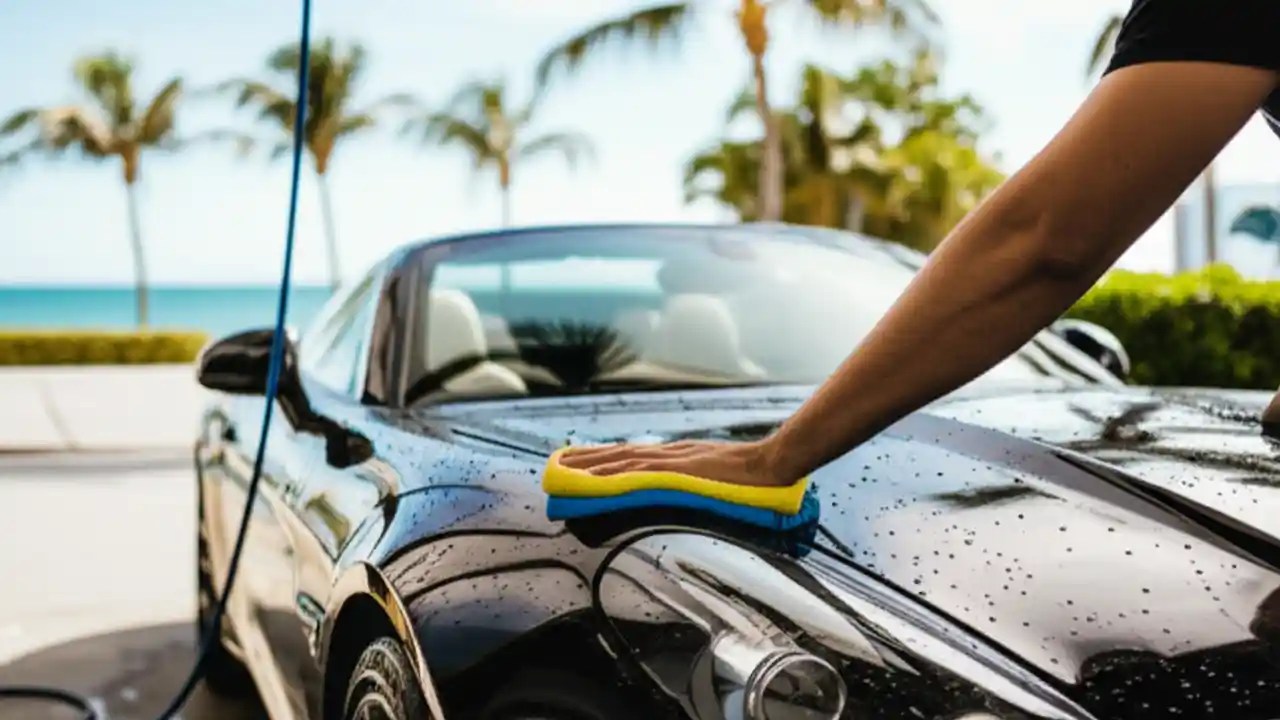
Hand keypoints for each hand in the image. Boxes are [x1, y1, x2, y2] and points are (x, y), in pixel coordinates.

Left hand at [558, 439, 795, 487]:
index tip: (582, 462)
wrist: (771, 465)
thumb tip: (684, 497)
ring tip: (565, 471)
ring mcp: (673, 461)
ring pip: (623, 461)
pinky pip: (638, 474)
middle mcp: (671, 454)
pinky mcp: (677, 472)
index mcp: (679, 457)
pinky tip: (595, 480)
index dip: (606, 458)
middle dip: (589, 460)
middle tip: (559, 464)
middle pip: (621, 454)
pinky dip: (613, 475)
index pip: (635, 455)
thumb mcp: (717, 479)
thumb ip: (697, 485)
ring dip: (592, 466)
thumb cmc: (752, 478)